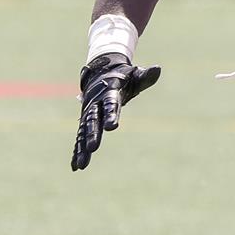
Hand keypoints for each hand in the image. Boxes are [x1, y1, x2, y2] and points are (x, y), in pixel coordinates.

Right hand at [71, 52, 161, 170]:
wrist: (101, 71)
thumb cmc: (124, 75)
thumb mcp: (136, 75)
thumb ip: (145, 76)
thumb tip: (158, 69)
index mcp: (109, 92)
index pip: (111, 104)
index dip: (111, 114)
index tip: (112, 127)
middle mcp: (95, 103)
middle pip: (93, 120)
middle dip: (93, 134)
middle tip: (93, 148)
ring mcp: (88, 112)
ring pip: (84, 131)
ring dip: (82, 148)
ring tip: (82, 164)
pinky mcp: (85, 120)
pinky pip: (80, 136)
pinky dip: (78, 150)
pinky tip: (76, 165)